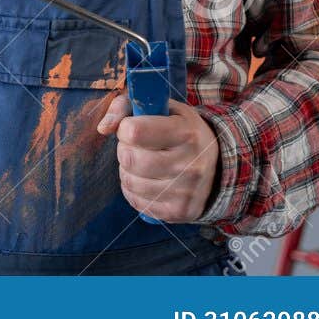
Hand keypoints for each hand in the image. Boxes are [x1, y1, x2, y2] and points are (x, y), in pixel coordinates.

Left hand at [96, 94, 219, 222]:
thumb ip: (125, 106)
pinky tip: (147, 180)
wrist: (215, 163)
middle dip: (125, 150)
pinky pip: (136, 201)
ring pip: (130, 182)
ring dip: (127, 171)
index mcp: (187, 133)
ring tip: (142, 163)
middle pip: (130, 159)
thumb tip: (103, 128)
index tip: (133, 127)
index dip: (125, 128)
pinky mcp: (179, 211)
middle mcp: (191, 164)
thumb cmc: (178, 129)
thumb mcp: (160, 107)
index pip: (135, 132)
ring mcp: (186, 191)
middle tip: (137, 147)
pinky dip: (133, 190)